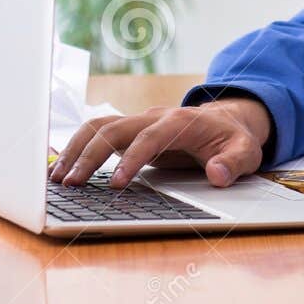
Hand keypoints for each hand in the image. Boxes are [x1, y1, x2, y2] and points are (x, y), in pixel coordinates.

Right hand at [49, 96, 272, 189]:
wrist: (226, 120)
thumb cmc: (232, 138)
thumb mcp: (246, 151)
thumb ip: (234, 162)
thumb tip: (217, 174)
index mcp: (180, 122)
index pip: (149, 138)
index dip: (131, 160)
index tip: (117, 185)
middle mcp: (154, 117)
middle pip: (113, 129)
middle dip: (90, 155)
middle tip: (71, 184)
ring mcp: (139, 122)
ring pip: (99, 127)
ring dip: (76, 149)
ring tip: (58, 178)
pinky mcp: (130, 131)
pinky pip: (98, 133)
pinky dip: (77, 146)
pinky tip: (62, 167)